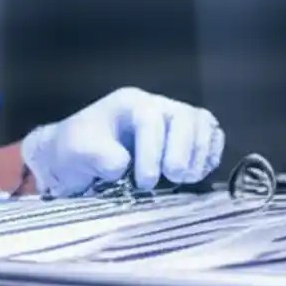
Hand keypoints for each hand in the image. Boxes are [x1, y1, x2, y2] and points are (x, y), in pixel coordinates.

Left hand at [21, 87, 223, 196]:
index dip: (152, 152)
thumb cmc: (75, 152)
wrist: (75, 159)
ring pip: (203, 124)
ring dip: (200, 155)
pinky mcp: (185, 139)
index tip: (144, 182)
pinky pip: (211, 138)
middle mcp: (155, 106)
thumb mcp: (74, 151)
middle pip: (185, 117)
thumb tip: (123, 164)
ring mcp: (172, 121)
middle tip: (172, 178)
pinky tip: (197, 174)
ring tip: (185, 179)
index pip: (150, 119)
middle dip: (182, 151)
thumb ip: (97, 155)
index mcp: (129, 104)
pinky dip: (210, 156)